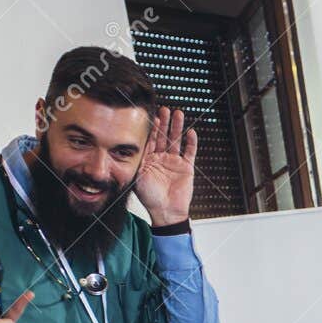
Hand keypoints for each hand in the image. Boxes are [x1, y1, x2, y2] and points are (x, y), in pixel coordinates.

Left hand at [132, 106, 196, 226]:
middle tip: (165, 109)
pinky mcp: (186, 168)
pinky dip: (191, 142)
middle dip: (164, 123)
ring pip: (176, 140)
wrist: (166, 212)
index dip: (151, 128)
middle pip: (163, 136)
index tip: (152, 115)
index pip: (150, 139)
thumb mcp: (138, 176)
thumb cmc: (150, 198)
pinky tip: (191, 132)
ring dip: (177, 127)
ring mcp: (174, 162)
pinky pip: (190, 152)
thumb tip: (130, 143)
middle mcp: (161, 159)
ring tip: (178, 113)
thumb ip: (137, 159)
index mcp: (148, 160)